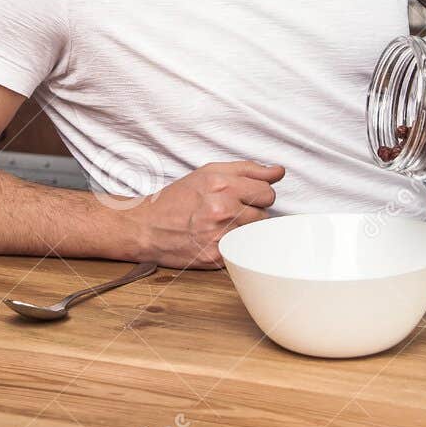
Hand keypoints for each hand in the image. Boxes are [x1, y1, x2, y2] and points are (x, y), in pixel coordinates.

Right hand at [131, 160, 283, 269]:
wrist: (146, 227)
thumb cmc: (178, 199)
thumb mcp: (208, 173)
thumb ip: (247, 170)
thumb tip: (278, 171)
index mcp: (221, 184)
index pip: (266, 190)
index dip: (258, 194)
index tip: (245, 196)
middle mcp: (221, 208)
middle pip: (264, 212)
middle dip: (252, 211)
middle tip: (230, 211)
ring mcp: (219, 234)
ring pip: (256, 232)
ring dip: (245, 229)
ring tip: (223, 225)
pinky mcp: (217, 256)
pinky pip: (244, 249)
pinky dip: (236, 245)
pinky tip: (219, 239)